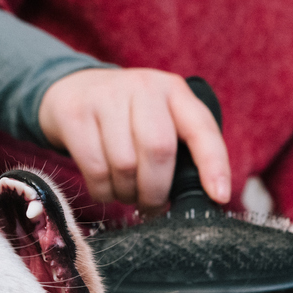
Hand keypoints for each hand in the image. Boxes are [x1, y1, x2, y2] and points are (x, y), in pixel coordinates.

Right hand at [38, 68, 231, 210]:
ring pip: (125, 164)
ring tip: (127, 193)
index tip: (218, 196)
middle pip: (159, 150)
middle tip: (151, 204)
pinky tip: (106, 188)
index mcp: (175, 92)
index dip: (214, 165)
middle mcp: (143, 88)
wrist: (73, 89)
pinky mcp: (75, 113)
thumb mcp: (160, 119)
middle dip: (157, 190)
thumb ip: (182, 149)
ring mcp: (106, 97)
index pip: (202, 129)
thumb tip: (203, 199)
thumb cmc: (128, 118)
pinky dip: (103, 191)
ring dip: (127, 193)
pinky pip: (95, 168)